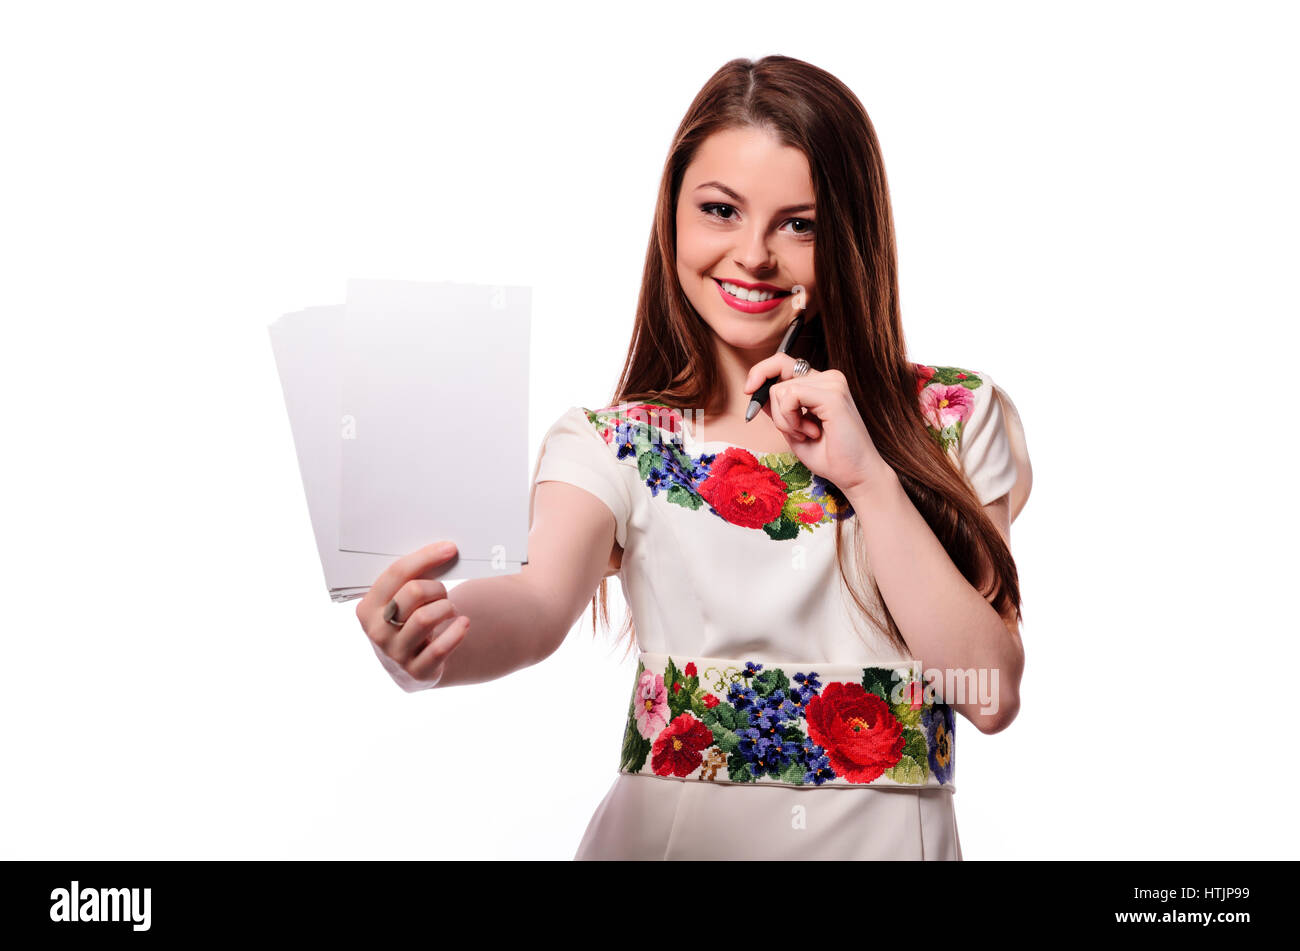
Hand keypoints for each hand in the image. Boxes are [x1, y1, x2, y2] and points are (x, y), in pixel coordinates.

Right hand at [355, 541, 468, 687]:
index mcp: (367, 608)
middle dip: (436, 587)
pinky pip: (439, 648)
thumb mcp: (398, 601)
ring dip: (446, 608)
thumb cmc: (407, 621)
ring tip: (449, 609)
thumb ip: (411, 578)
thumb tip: (445, 549)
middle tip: (442, 593)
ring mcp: (394, 654)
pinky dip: (456, 632)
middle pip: (413, 592)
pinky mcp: (416, 672)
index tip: (450, 549)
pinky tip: (463, 624)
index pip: (397, 572)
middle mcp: (376, 631)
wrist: (408, 666)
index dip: (426, 557)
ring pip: (426, 618)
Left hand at [743, 355, 892, 495]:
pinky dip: (790, 419)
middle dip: (772, 404)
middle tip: (788, 429)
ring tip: (806, 434)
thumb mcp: (793, 429)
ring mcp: (833, 383)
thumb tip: (756, 390)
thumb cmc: (829, 456)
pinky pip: (790, 396)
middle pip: (778, 369)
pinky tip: (810, 433)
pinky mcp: (833, 395)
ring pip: (780, 388)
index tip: (748, 390)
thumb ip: (778, 408)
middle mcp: (829, 378)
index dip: (761, 372)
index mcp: (821, 383)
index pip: (783, 362)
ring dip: (784, 419)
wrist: (855, 475)